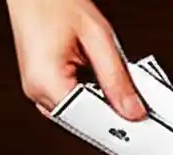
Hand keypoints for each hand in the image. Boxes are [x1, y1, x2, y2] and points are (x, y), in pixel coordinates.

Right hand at [5, 0, 144, 119]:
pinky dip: (86, 99)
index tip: (137, 122)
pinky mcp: (39, 87)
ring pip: (75, 116)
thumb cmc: (55, 3)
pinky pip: (68, 104)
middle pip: (81, 122)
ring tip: (110, 84)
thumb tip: (131, 108)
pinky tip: (97, 85)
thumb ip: (117, 78)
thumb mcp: (98, 37)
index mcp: (47, 81)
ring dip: (97, 106)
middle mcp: (37, 92)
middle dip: (109, 114)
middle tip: (132, 102)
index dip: (116, 123)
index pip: (87, 120)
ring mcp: (35, 91)